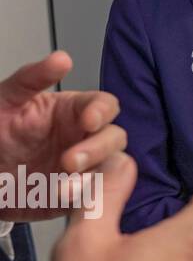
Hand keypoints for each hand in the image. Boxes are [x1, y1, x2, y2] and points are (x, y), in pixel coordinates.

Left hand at [0, 52, 125, 219]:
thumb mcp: (5, 100)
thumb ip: (31, 79)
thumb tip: (61, 58)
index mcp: (73, 112)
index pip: (103, 105)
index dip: (102, 111)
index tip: (89, 121)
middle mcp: (85, 138)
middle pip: (114, 138)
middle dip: (96, 150)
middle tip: (69, 162)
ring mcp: (85, 168)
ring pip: (111, 169)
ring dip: (96, 178)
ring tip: (65, 188)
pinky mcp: (80, 194)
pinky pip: (99, 197)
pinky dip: (92, 201)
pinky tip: (69, 202)